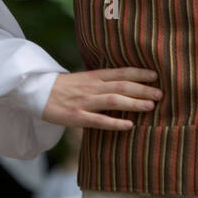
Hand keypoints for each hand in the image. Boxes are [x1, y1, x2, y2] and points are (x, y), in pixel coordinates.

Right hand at [41, 68, 161, 129]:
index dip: (138, 73)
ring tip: (150, 107)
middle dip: (142, 89)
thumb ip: (102, 80)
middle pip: (121, 86)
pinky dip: (114, 123)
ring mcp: (85, 102)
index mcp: (94, 76)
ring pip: (113, 101)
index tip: (155, 75)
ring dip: (133, 103)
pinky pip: (98, 120)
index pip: (120, 72)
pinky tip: (128, 125)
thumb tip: (125, 83)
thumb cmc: (63, 87)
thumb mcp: (83, 79)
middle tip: (160, 93)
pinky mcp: (76, 116)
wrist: (36, 92)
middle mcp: (92, 87)